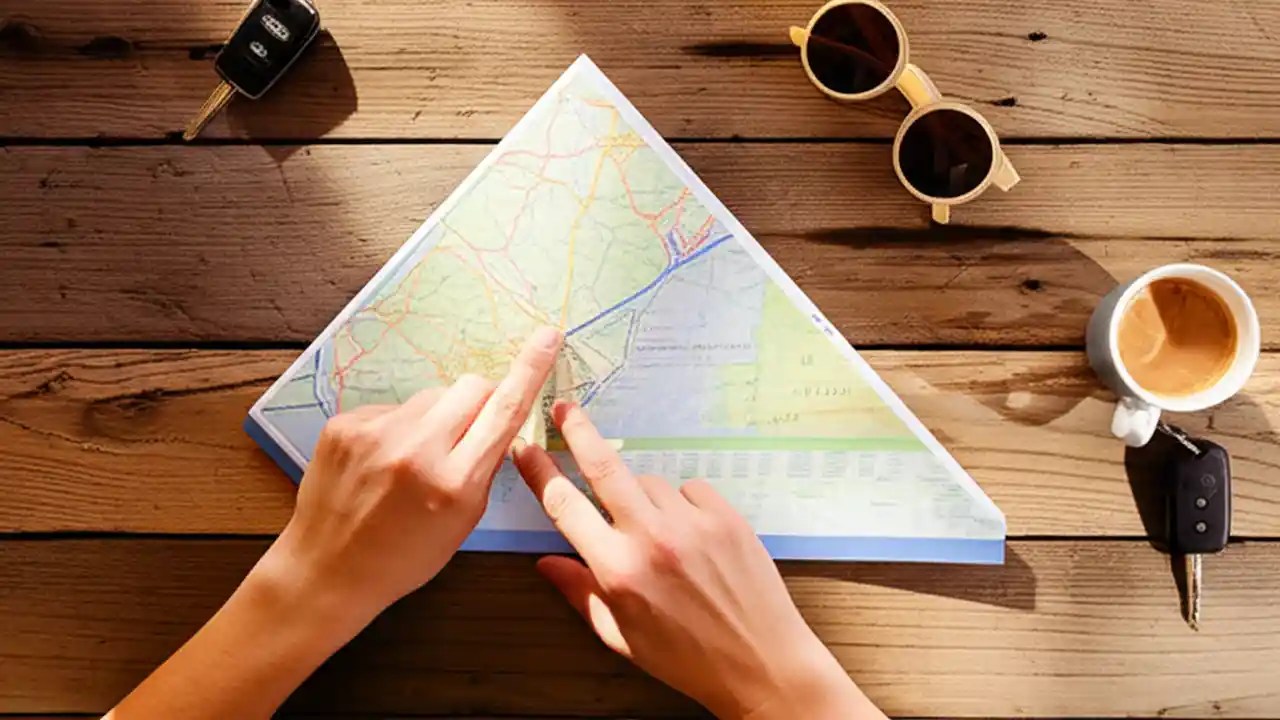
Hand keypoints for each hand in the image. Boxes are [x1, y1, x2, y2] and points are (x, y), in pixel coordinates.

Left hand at [262, 326, 562, 621]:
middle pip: (470, 388)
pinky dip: (396, 429)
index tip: (547, 337)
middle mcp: (417, 450)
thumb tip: (498, 421)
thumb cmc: (404, 557)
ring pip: (431, 396)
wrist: (327, 571)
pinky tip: (381, 463)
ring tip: (413, 460)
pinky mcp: (346, 424)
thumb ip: (484, 468)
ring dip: (435, 418)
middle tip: (466, 434)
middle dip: (478, 403)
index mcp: (455, 483)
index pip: (504, 411)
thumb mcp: (462, 523)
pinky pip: (392, 407)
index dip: (530, 370)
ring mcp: (376, 433)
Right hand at [512, 403, 884, 719]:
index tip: (525, 449)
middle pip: (605, 467)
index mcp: (619, 571)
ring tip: (661, 539)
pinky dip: (683, 504)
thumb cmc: (687, 658)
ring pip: (650, 483)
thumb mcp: (621, 636)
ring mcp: (693, 523)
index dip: (540, 472)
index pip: (565, 507)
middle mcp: (653, 538)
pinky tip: (693, 537)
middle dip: (579, 431)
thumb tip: (545, 562)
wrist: (762, 663)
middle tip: (565, 408)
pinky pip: (690, 489)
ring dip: (643, 497)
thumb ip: (579, 593)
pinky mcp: (727, 516)